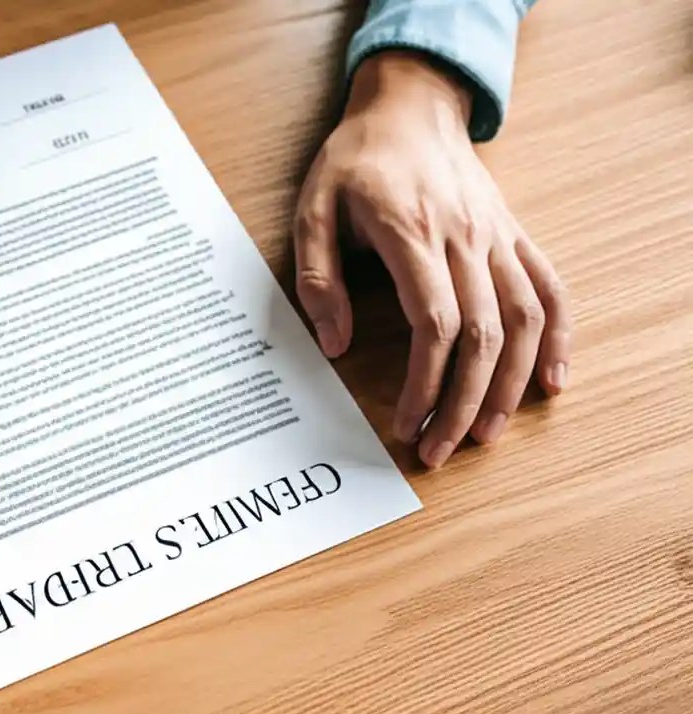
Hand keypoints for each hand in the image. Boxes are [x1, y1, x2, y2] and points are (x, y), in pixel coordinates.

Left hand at [293, 51, 570, 467]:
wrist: (409, 106)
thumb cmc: (355, 160)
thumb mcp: (313, 209)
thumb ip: (319, 278)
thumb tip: (335, 345)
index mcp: (414, 234)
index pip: (435, 324)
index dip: (425, 383)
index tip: (406, 423)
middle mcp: (466, 238)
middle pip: (483, 334)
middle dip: (462, 402)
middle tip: (439, 450)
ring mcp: (496, 236)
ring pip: (523, 319)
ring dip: (510, 384)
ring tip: (487, 433)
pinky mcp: (513, 234)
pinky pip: (549, 288)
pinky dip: (557, 337)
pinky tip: (550, 381)